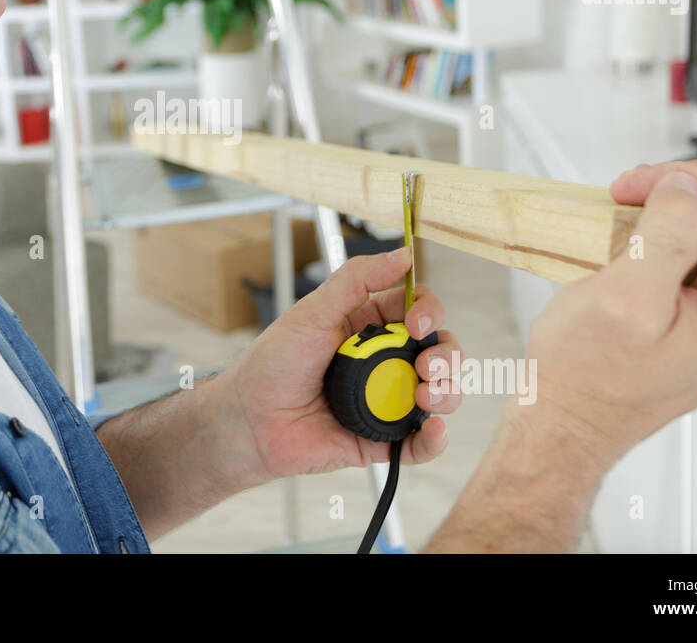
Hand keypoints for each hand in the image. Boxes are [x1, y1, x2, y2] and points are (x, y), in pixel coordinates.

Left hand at [215, 248, 460, 487]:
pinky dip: (436, 439)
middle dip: (445, 355)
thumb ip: (357, 280)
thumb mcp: (313, 311)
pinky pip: (420, 443)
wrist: (249, 420)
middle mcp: (383, 361)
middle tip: (425, 365)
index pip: (419, 311)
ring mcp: (385, 400)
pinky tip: (432, 429)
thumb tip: (403, 253)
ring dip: (447, 392)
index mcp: (369, 326)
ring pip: (440, 393)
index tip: (416, 321)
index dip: (428, 312)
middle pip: (438, 351)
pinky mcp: (380, 439)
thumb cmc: (272, 363)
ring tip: (425, 396)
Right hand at [520, 160, 696, 472]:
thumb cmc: (586, 376)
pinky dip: (680, 235)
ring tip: (632, 218)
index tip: (631, 188)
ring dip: (686, 210)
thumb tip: (688, 188)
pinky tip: (640, 244)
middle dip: (693, 190)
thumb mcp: (622, 296)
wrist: (569, 421)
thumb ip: (669, 233)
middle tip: (634, 193)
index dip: (687, 181)